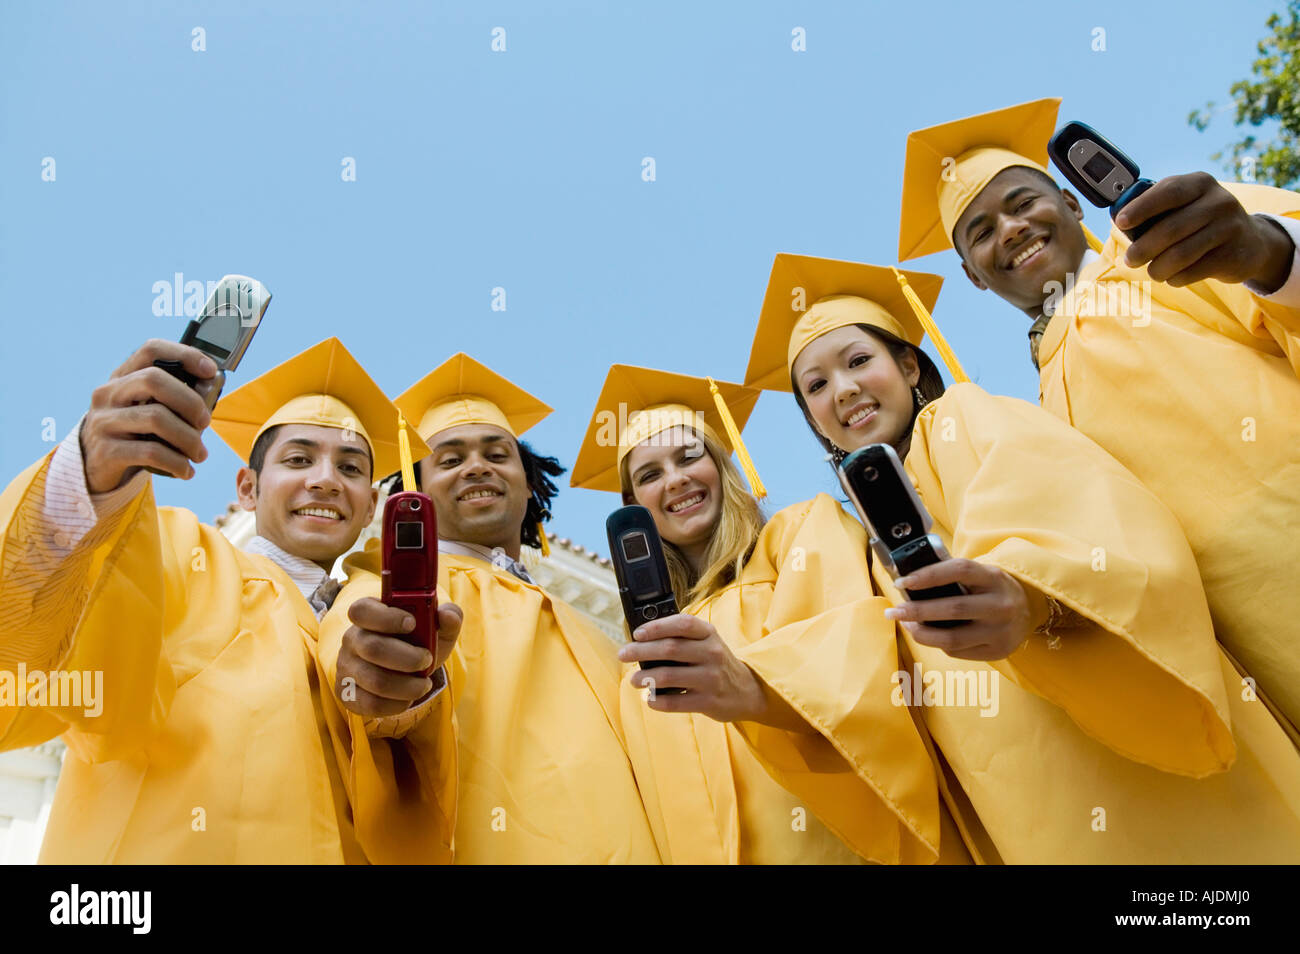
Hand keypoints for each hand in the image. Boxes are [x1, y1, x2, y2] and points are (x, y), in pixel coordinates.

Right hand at [79, 339, 219, 492]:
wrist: (95, 467)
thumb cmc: (133, 433)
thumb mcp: (146, 409)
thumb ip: (172, 398)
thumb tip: (211, 391)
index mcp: (122, 377)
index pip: (151, 350)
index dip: (185, 355)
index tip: (211, 371)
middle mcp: (109, 394)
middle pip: (154, 380)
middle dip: (190, 400)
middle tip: (205, 422)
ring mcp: (104, 421)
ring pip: (156, 418)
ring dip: (189, 438)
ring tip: (200, 453)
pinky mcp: (105, 451)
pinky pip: (150, 452)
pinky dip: (176, 463)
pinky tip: (186, 470)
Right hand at [334, 597, 462, 717]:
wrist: (403, 669)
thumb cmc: (417, 641)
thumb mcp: (436, 627)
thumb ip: (449, 616)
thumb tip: (449, 616)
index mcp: (368, 614)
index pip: (362, 610)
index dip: (386, 617)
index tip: (412, 623)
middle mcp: (352, 639)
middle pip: (373, 648)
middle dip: (408, 658)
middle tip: (427, 659)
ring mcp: (347, 667)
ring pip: (375, 681)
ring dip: (408, 686)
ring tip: (424, 684)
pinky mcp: (348, 694)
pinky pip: (371, 704)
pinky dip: (397, 704)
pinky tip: (409, 698)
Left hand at [619, 614, 806, 729]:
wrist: (747, 691)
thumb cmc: (716, 663)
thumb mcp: (707, 643)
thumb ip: (682, 637)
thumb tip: (641, 639)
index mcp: (709, 634)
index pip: (682, 624)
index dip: (657, 626)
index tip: (637, 633)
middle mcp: (712, 653)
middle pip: (670, 648)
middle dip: (641, 651)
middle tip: (623, 654)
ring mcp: (711, 678)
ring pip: (670, 675)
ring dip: (646, 677)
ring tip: (633, 680)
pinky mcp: (708, 702)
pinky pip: (676, 702)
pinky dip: (657, 701)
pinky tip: (649, 698)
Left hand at [884, 559, 1036, 660]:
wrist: (1029, 610)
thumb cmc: (991, 589)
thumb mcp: (981, 574)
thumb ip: (952, 575)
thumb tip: (908, 580)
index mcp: (994, 578)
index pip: (959, 571)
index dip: (928, 575)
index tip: (901, 582)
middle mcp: (1001, 605)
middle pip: (952, 609)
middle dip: (916, 611)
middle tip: (893, 611)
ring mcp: (1001, 631)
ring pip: (952, 638)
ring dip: (921, 633)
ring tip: (905, 624)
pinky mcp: (998, 651)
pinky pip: (957, 652)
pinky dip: (937, 644)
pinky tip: (929, 635)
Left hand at [1118, 172, 1293, 290]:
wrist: (1251, 242)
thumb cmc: (1201, 222)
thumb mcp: (1186, 205)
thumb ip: (1157, 208)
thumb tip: (1119, 220)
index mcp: (1201, 183)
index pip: (1169, 191)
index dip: (1142, 207)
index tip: (1120, 222)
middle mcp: (1219, 201)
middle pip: (1170, 229)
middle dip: (1142, 248)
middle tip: (1130, 260)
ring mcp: (1229, 228)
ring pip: (1179, 255)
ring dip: (1157, 268)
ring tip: (1152, 271)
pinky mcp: (1233, 255)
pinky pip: (1192, 272)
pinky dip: (1175, 278)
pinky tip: (1173, 276)